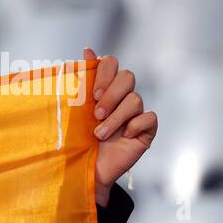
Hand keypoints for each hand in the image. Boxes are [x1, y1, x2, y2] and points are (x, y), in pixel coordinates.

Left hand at [84, 48, 157, 205]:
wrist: (84, 171)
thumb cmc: (76, 140)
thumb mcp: (73, 113)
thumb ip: (79, 83)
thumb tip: (87, 51)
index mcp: (102, 88)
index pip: (111, 64)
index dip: (104, 73)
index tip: (93, 93)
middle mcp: (120, 97)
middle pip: (128, 77)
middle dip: (111, 94)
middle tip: (96, 112)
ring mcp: (134, 113)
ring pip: (135, 99)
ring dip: (116, 117)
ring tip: (99, 134)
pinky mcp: (145, 130)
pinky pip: (149, 118)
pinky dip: (136, 125)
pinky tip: (123, 136)